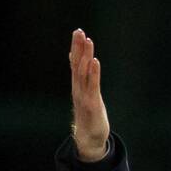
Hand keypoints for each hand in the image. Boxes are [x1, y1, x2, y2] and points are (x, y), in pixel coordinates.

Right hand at [69, 28, 110, 159]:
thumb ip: (82, 80)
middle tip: (79, 31)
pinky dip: (93, 73)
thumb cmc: (88, 116)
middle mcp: (78, 89)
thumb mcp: (84, 95)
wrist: (88, 139)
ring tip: (88, 41)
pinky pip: (92, 86)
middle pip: (77, 64)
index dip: (76, 47)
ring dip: (86, 56)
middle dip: (78, 47)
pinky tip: (94, 61)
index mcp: (77, 86)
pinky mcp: (92, 104)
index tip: (78, 32)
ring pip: (83, 72)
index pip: (75, 63)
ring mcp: (84, 96)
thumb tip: (78, 65)